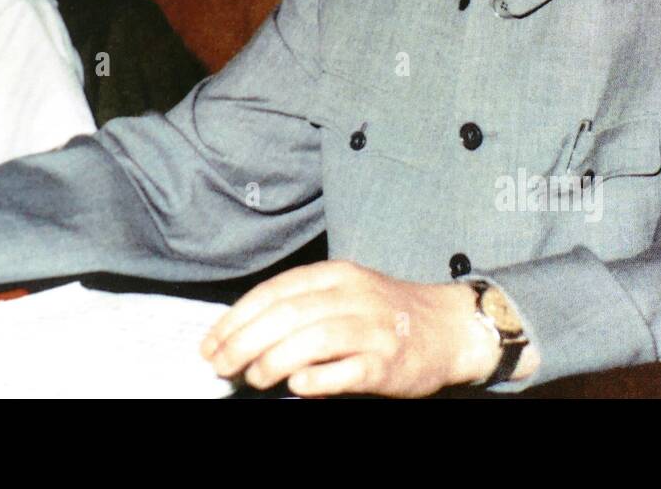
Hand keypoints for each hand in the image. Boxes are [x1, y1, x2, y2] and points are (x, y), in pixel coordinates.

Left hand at [200, 260, 501, 396]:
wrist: (450, 327)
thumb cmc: (386, 313)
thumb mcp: (344, 294)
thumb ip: (301, 307)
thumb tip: (243, 335)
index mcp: (336, 274)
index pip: (274, 292)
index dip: (236, 318)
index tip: (211, 341)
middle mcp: (353, 296)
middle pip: (286, 315)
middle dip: (243, 342)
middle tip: (220, 365)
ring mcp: (373, 329)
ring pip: (312, 340)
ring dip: (272, 362)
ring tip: (252, 378)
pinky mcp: (388, 362)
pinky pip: (346, 371)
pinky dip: (316, 379)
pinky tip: (295, 386)